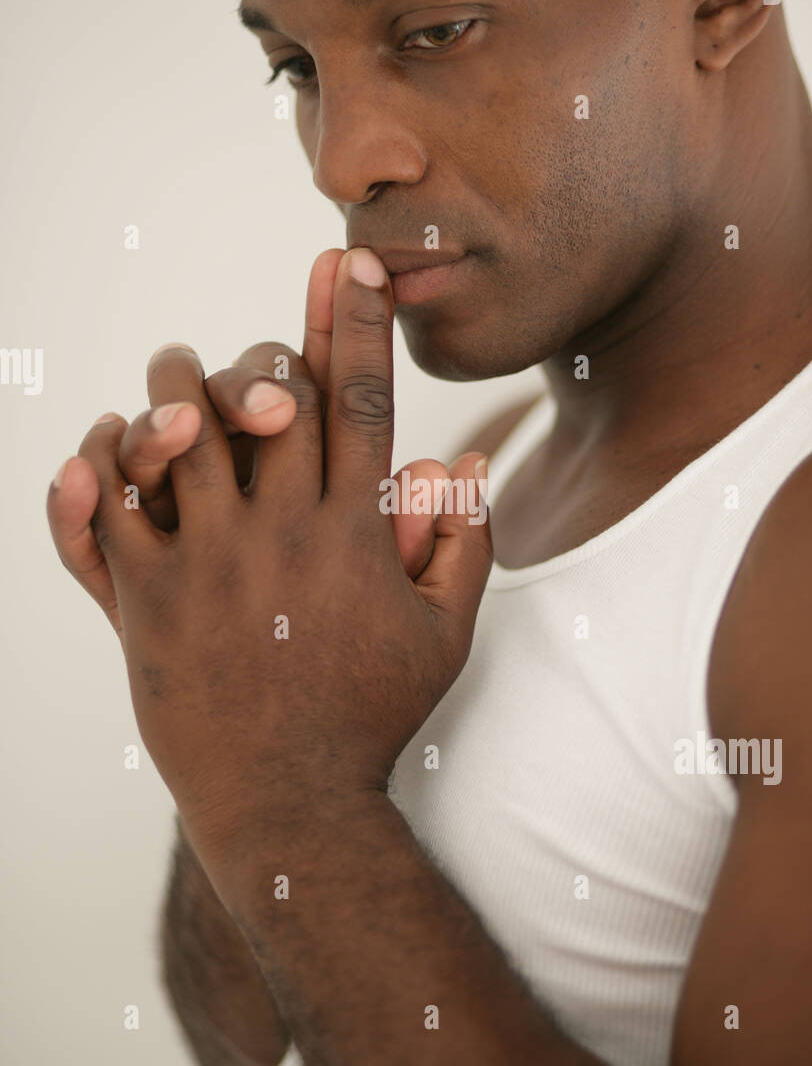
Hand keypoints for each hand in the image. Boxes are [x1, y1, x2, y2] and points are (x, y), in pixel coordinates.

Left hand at [58, 248, 490, 859]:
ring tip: (174, 377)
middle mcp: (276, 531)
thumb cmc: (370, 716)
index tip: (347, 260)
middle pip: (266, 395)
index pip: (359, 398)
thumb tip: (460, 458)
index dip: (353, 320)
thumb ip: (462, 542)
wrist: (289, 805)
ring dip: (171, 386)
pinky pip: (101, 510)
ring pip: (174, 429)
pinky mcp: (144, 601)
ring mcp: (203, 564)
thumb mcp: (443, 636)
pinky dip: (94, 467)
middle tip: (265, 340)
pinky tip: (110, 452)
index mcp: (352, 532)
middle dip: (266, 347)